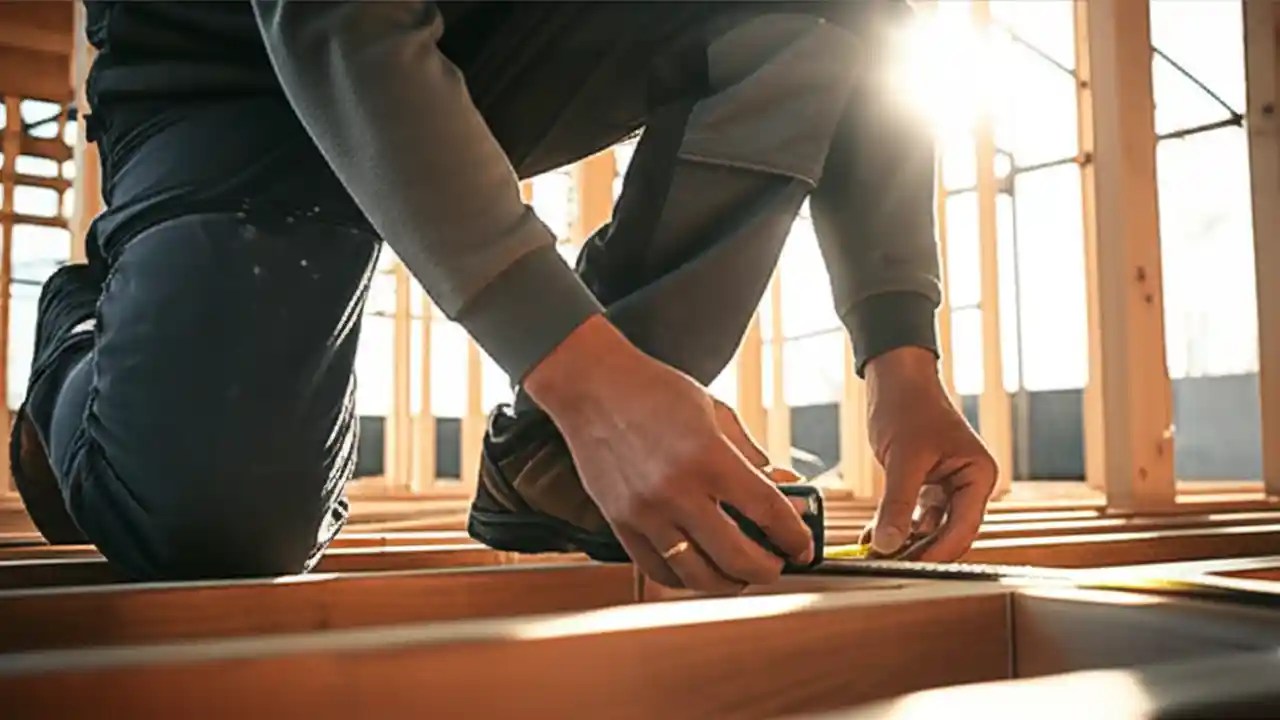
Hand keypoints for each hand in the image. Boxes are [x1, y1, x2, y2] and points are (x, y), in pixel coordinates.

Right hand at [526, 316, 814, 592]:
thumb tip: (781, 490)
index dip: (794, 537)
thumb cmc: (653, 391)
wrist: (592, 386)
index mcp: (709, 457)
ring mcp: (646, 512)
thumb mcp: (715, 412)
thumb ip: (749, 455)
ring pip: (698, 575)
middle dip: (769, 569)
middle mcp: (677, 491)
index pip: (767, 512)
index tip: (803, 548)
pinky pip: (659, 570)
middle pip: (738, 557)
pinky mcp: (621, 523)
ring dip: (730, 583)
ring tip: (742, 574)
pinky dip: (686, 579)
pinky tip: (700, 569)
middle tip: (778, 564)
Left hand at [860, 347, 996, 560]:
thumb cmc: (909, 406)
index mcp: (978, 475)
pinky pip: (912, 514)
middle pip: (948, 533)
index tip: (909, 568)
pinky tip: (872, 538)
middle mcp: (968, 484)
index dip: (937, 552)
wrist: (895, 378)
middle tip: (887, 567)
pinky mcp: (924, 485)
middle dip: (918, 551)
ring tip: (876, 557)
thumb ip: (897, 505)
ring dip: (903, 542)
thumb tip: (887, 545)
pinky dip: (894, 526)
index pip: (964, 528)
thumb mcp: (903, 458)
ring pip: (928, 528)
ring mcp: (947, 486)